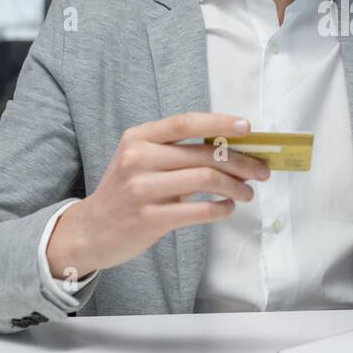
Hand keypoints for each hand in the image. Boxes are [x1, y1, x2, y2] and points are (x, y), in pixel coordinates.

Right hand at [46, 112, 270, 279]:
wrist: (91, 230)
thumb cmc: (126, 191)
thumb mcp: (140, 160)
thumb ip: (177, 151)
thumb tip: (232, 149)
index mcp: (138, 138)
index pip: (185, 122)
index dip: (220, 123)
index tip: (248, 127)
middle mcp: (138, 159)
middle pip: (203, 154)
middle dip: (241, 162)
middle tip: (261, 171)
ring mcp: (142, 189)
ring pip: (205, 180)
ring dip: (236, 187)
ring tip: (247, 193)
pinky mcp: (149, 219)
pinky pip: (198, 211)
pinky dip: (220, 209)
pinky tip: (227, 208)